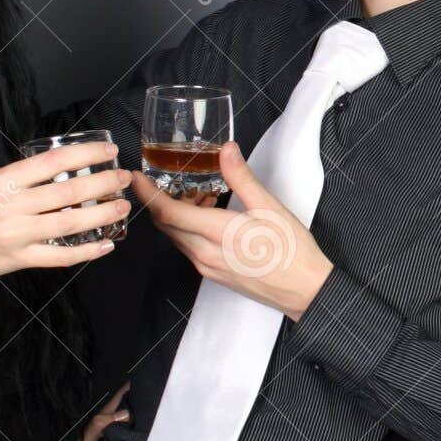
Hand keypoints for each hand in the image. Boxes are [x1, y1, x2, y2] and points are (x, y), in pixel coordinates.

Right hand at [0, 141, 132, 292]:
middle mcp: (11, 206)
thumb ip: (27, 177)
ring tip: (122, 207)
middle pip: (67, 193)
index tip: (108, 149)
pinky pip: (61, 257)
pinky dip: (87, 252)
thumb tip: (69, 163)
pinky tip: (106, 244)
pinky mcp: (21, 259)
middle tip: (123, 177)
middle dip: (102, 183)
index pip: (53, 161)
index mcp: (5, 181)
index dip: (86, 153)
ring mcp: (17, 235)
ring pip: (70, 225)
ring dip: (102, 216)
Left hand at [130, 141, 332, 319]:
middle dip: (159, 200)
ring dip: (177, 215)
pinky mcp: (213, 274)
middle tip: (166, 179)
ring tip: (198, 195)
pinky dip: (189, 229)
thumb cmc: (292, 251)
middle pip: (165, 225)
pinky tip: (210, 217)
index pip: (167, 212)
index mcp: (217, 233)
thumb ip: (242, 177)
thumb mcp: (270, 206)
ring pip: (176, 237)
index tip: (136, 177)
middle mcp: (205, 253)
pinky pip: (189, 248)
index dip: (147, 193)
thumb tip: (227, 151)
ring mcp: (207, 267)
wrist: (304, 289)